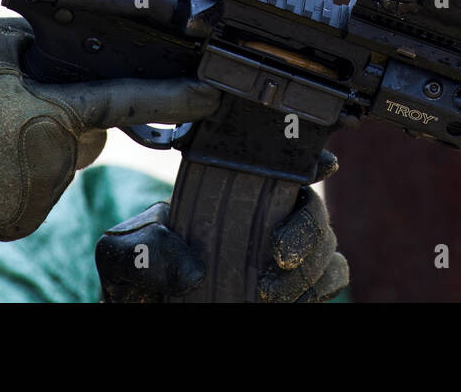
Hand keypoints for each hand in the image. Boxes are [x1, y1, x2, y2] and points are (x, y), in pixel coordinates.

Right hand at [0, 18, 218, 240]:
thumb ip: (39, 40)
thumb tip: (62, 38)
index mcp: (58, 110)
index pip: (133, 102)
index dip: (179, 98)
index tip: (212, 95)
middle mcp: (59, 156)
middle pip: (91, 131)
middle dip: (70, 117)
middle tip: (22, 106)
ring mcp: (42, 193)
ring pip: (65, 162)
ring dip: (43, 147)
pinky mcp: (24, 219)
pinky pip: (40, 189)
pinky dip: (22, 175)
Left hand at [94, 151, 349, 301]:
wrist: (148, 300)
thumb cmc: (142, 273)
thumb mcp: (127, 252)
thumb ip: (147, 250)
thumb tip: (192, 266)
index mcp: (229, 194)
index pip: (280, 166)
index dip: (311, 160)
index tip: (321, 165)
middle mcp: (264, 217)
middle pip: (315, 210)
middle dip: (306, 231)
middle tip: (278, 257)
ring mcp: (285, 254)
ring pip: (328, 248)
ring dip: (309, 269)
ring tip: (268, 293)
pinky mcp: (298, 288)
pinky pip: (332, 279)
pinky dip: (319, 288)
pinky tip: (288, 300)